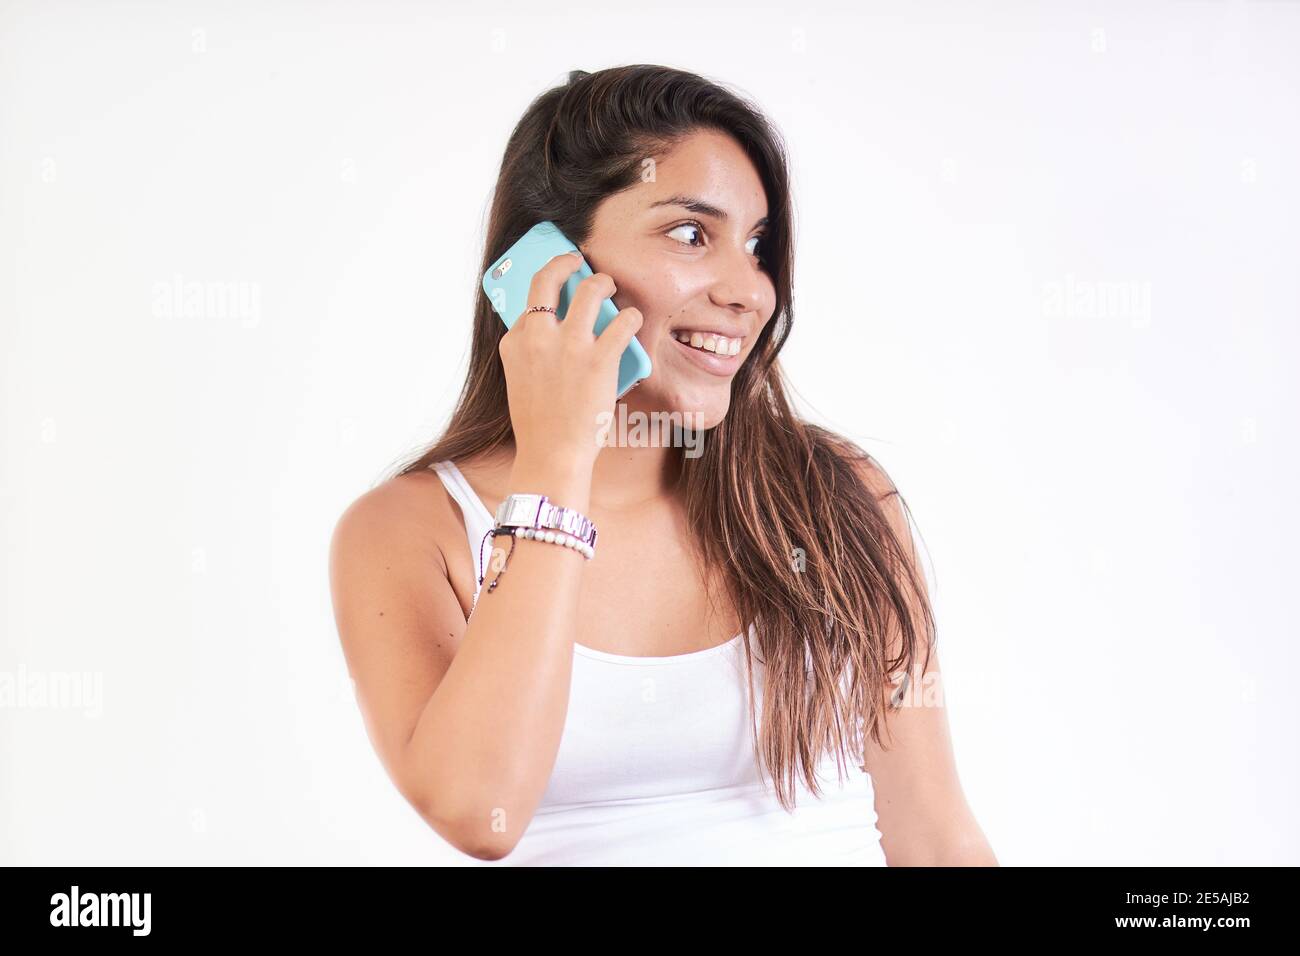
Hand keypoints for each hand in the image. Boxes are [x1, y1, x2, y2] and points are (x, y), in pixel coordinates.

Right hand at [498, 251, 642, 470]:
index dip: (544, 292)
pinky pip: (623, 322)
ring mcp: (570, 346)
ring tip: (609, 285)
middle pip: (548, 279)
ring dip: (603, 282)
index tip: (554, 284)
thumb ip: (530, 354)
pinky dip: (630, 317)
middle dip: (564, 262)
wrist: (552, 454)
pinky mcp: (600, 359)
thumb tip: (549, 333)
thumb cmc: (539, 424)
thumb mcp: (520, 382)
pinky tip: (632, 319)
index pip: (527, 303)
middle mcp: (539, 336)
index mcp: (515, 343)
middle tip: (576, 260)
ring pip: (591, 290)